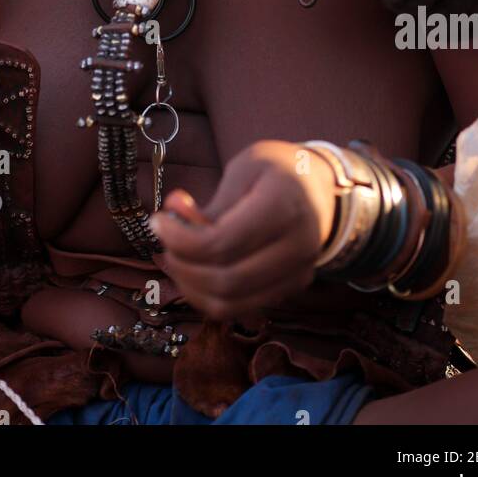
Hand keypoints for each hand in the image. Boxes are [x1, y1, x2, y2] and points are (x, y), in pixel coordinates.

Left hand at [149, 140, 337, 320]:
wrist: (320, 188)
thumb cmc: (277, 171)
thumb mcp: (244, 168)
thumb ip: (212, 202)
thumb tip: (173, 216)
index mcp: (285, 206)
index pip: (223, 243)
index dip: (181, 239)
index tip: (158, 222)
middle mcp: (297, 247)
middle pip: (227, 280)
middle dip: (183, 265)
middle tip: (164, 242)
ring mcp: (297, 273)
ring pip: (231, 304)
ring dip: (191, 286)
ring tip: (176, 256)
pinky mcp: (290, 289)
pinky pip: (241, 308)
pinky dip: (209, 297)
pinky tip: (195, 271)